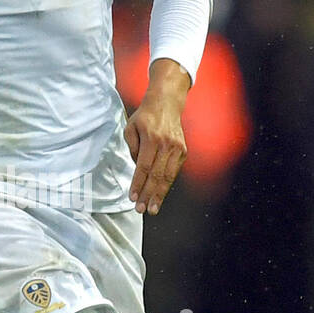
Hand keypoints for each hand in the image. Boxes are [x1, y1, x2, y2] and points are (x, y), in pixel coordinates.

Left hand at [124, 59, 189, 215]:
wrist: (166, 103)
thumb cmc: (144, 117)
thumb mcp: (130, 128)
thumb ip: (132, 149)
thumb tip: (137, 170)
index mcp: (151, 138)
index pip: (143, 167)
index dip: (138, 184)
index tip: (132, 198)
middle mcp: (166, 144)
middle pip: (156, 175)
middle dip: (149, 195)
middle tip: (141, 210)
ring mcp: (177, 148)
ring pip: (168, 176)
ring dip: (159, 194)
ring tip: (152, 208)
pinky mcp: (183, 151)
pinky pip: (173, 171)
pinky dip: (166, 184)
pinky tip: (159, 195)